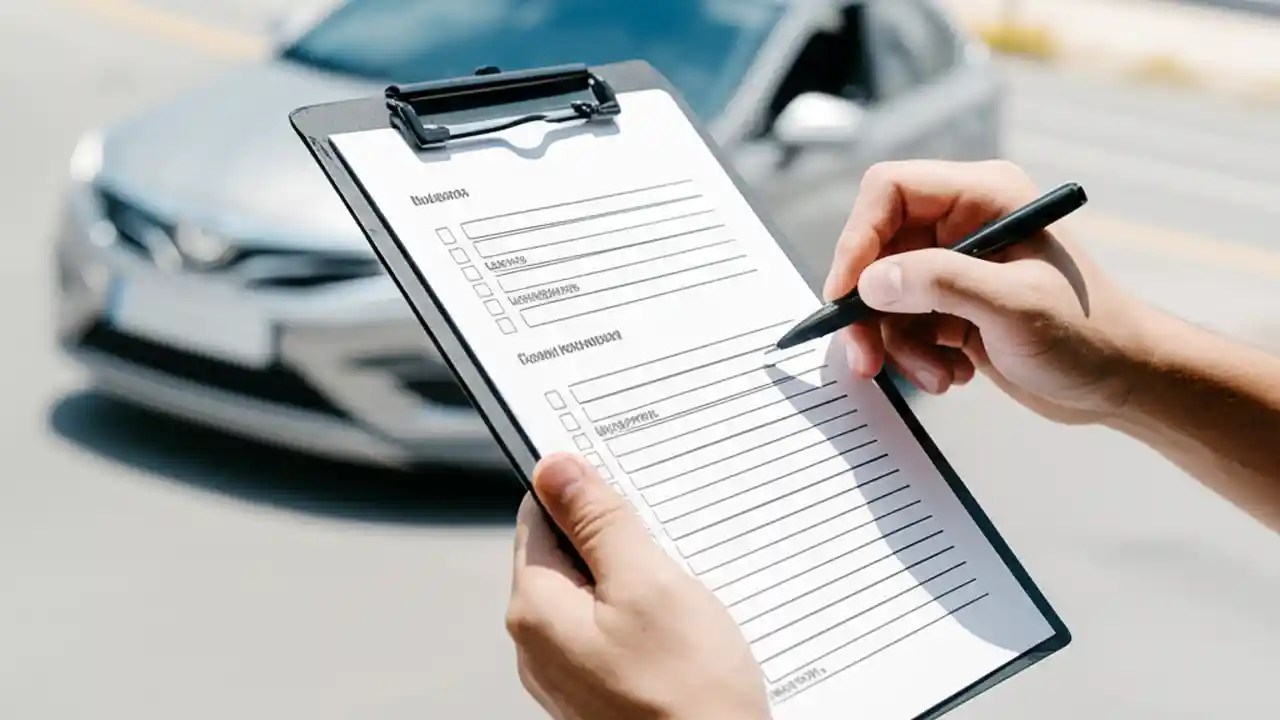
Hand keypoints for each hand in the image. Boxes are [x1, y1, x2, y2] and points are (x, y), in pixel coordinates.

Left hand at [507, 453, 770, 719]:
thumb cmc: (690, 692)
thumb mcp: (649, 585)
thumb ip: (599, 521)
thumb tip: (554, 466)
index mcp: (535, 609)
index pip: (538, 516)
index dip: (582, 491)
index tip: (628, 487)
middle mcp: (536, 645)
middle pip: (564, 554)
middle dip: (614, 537)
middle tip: (666, 541)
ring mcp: (567, 674)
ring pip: (591, 593)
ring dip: (633, 578)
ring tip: (680, 589)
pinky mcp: (598, 693)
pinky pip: (609, 632)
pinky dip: (640, 617)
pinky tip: (679, 628)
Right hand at [825, 160, 1150, 424]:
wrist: (1123, 381)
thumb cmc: (1091, 334)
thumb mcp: (1014, 305)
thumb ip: (940, 284)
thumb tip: (870, 282)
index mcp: (983, 196)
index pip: (889, 192)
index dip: (858, 239)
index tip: (848, 294)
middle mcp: (963, 223)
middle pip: (876, 250)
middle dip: (870, 310)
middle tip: (866, 357)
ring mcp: (955, 267)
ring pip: (884, 296)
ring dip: (898, 344)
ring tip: (940, 375)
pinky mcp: (952, 307)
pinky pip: (903, 325)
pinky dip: (915, 357)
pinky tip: (955, 373)